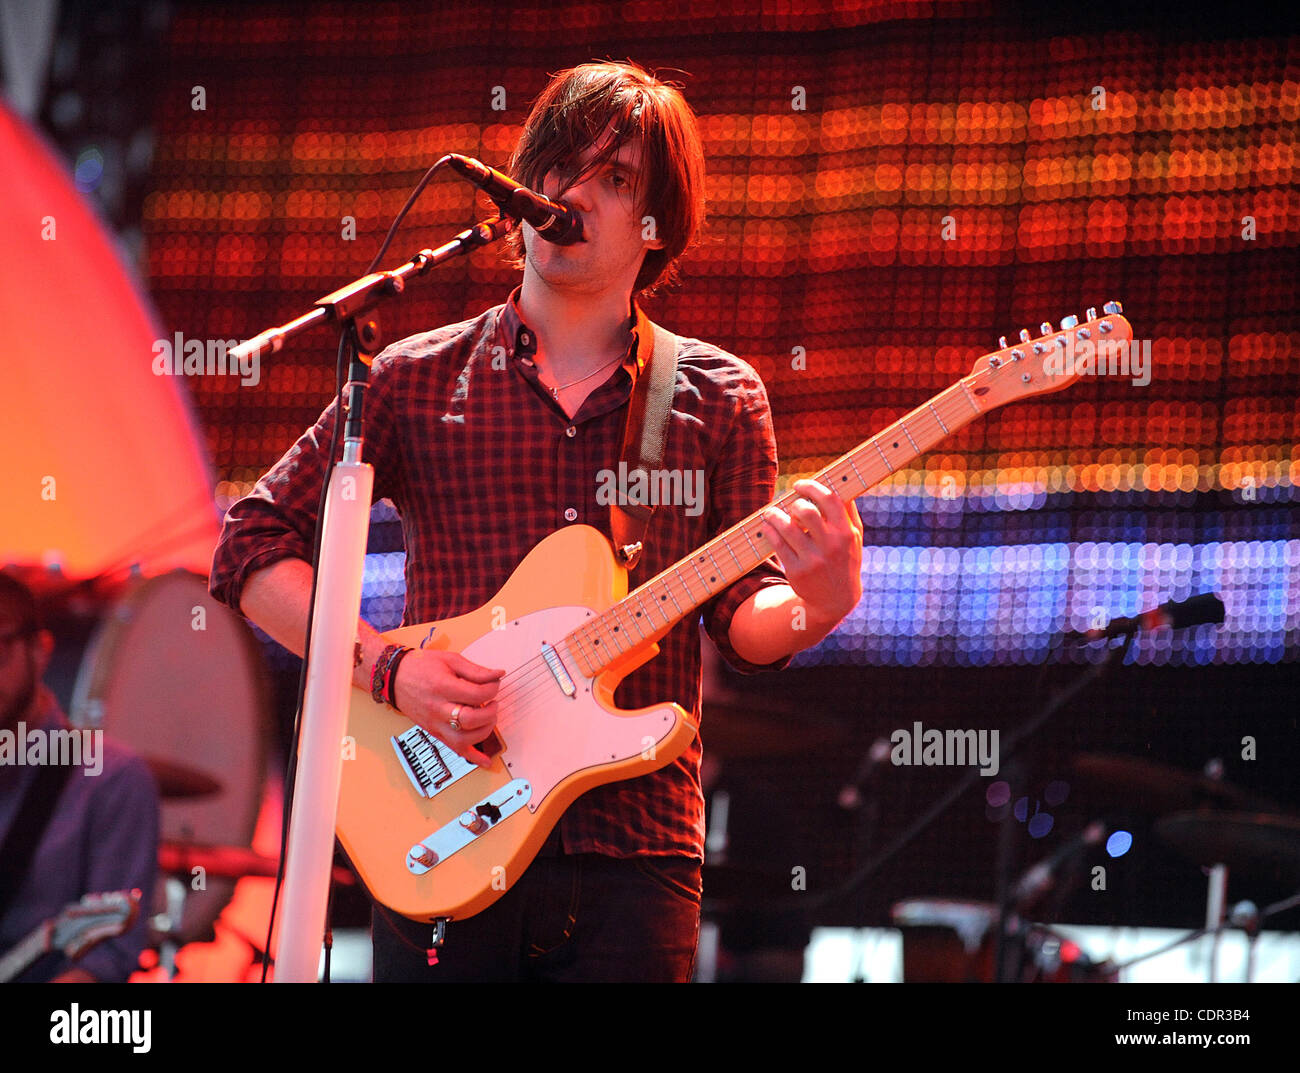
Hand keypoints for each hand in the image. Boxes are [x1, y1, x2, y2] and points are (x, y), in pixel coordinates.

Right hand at [390, 649, 504, 767]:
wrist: (395, 677)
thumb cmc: (421, 667)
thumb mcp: (450, 660)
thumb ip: (476, 670)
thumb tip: (497, 675)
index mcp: (442, 687)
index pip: (476, 695)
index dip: (492, 689)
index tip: (494, 684)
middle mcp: (437, 708)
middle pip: (470, 719)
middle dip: (490, 712)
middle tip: (493, 703)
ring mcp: (435, 724)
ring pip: (464, 739)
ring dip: (484, 731)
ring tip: (488, 719)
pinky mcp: (435, 732)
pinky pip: (455, 750)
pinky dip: (472, 757)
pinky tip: (485, 760)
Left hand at [761, 479, 863, 629]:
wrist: (836, 600)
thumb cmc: (844, 560)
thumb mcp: (855, 538)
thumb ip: (848, 511)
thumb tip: (839, 481)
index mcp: (846, 533)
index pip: (829, 500)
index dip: (811, 487)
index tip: (799, 485)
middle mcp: (831, 546)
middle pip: (806, 511)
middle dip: (794, 502)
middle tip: (790, 504)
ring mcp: (813, 560)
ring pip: (787, 528)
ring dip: (775, 515)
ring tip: (771, 513)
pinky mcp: (796, 571)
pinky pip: (777, 545)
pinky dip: (770, 531)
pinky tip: (768, 527)